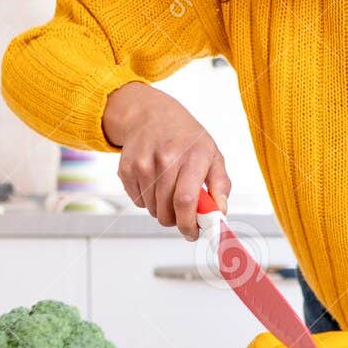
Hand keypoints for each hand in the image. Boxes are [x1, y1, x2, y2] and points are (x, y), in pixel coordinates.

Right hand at [102, 82, 229, 239]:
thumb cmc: (185, 136)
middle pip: (167, 211)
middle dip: (177, 220)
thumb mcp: (212, 154)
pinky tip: (154, 181)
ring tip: (169, 189)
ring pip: (152, 210)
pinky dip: (148, 200)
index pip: (186, 201)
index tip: (193, 232)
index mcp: (192, 156)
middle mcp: (165, 159)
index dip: (189, 224)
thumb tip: (221, 212)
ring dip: (162, 210)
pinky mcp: (126, 169)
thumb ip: (220, 185)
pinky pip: (138, 202)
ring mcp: (142, 164)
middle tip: (183, 213)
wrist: (151, 114)